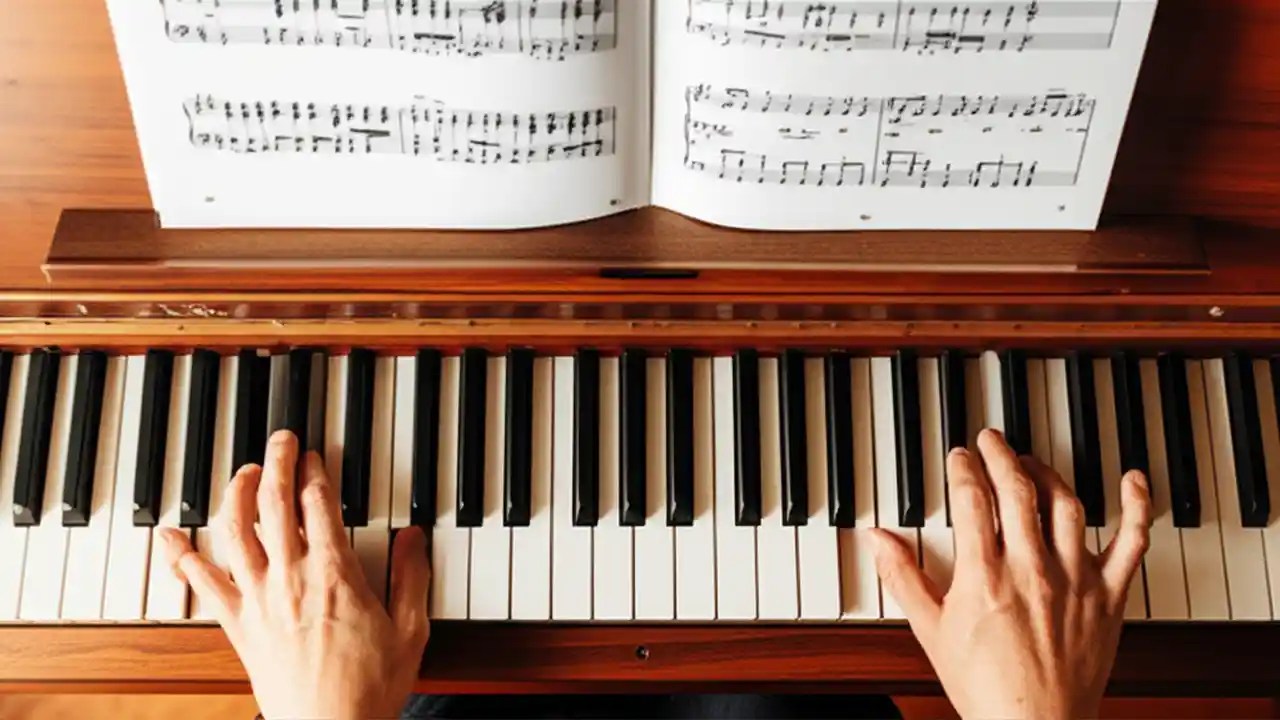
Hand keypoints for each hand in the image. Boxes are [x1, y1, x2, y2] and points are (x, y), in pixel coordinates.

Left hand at [160, 431, 431, 719]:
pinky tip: (170, 535)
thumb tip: (413, 537)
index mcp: (335, 575)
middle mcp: (290, 578)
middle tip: (280, 440)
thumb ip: (411, 577)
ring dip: (237, 493)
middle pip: (276, 503)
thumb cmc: (368, 688)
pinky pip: (201, 582)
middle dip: (277, 462)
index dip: (316, 472)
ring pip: (236, 530)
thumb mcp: (411, 629)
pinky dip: (182, 555)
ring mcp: (258, 599)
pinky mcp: (237, 624)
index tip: (316, 456)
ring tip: (244, 472)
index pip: (320, 504)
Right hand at [872, 429, 1151, 719]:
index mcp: (984, 574)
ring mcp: (1075, 578)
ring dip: (1047, 472)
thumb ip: (903, 578)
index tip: (960, 458)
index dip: (964, 468)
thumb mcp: (930, 630)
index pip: (972, 498)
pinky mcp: (1108, 595)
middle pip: (1018, 488)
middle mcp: (1031, 568)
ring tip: (1031, 462)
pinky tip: (1131, 480)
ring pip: (1066, 503)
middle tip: (992, 440)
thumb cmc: (984, 687)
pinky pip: (1131, 542)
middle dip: (1002, 454)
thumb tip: (877, 539)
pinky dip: (1135, 506)